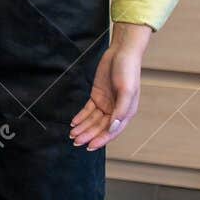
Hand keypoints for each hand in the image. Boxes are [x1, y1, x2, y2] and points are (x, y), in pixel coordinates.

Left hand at [70, 26, 147, 149]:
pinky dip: (81, 117)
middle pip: (100, 127)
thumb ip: (121, 109)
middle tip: (75, 142)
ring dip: (83, 127)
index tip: (89, 147)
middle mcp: (116, 110)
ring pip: (93, 120)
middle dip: (88, 135)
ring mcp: (106, 103)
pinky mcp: (98, 95)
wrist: (121, 53)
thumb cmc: (128, 71)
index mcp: (127, 112)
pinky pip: (88, 110)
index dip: (101, 139)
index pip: (112, 130)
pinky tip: (74, 123)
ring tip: (72, 135)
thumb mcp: (127, 90)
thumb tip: (113, 127)